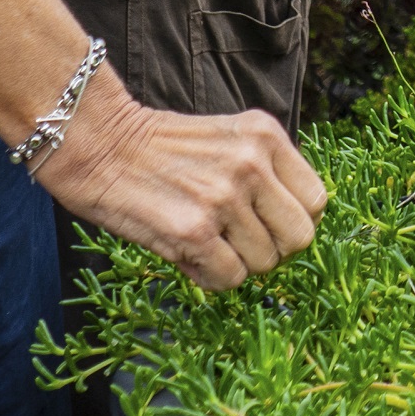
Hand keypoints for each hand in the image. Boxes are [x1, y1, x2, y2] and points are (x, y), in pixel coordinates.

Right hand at [33, 69, 327, 288]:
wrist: (97, 143)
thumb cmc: (160, 149)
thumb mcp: (227, 141)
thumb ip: (264, 173)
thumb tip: (293, 230)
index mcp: (266, 136)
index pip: (316, 200)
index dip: (291, 221)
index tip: (266, 224)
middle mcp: (253, 163)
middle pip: (300, 237)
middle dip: (271, 249)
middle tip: (238, 241)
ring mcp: (225, 197)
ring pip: (264, 263)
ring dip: (236, 262)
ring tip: (204, 240)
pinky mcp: (195, 230)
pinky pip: (230, 279)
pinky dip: (211, 277)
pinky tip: (189, 254)